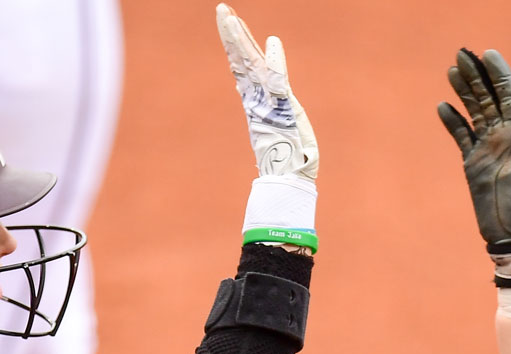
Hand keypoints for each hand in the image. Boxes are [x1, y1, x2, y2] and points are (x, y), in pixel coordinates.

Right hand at [217, 4, 317, 179]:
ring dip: (241, 40)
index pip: (243, 67)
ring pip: (252, 65)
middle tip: (221, 10)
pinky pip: (278, 81)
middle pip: (242, 60)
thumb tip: (243, 91)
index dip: (236, 45)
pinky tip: (272, 42)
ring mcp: (267, 102)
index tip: (228, 22)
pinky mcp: (281, 108)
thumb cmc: (285, 157)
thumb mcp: (274, 126)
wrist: (288, 180)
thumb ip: (262, 107)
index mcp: (256, 102)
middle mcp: (258, 99)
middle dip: (231, 34)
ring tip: (228, 17)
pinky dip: (275, 61)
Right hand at [439, 49, 510, 244]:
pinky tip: (443, 106)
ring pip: (475, 112)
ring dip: (464, 92)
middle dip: (478, 76)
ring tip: (452, 70)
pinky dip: (453, 121)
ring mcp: (488, 148)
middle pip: (490, 98)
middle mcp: (505, 136)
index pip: (510, 96)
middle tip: (463, 54)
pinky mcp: (473, 163)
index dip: (500, 75)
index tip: (489, 54)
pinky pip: (462, 136)